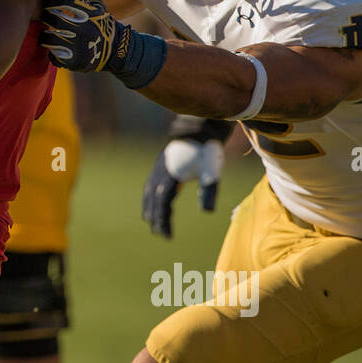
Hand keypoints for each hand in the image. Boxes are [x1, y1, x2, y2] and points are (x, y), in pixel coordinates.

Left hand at [39, 0, 127, 71]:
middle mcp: (84, 29)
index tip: (48, 0)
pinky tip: (54, 48)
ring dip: (45, 36)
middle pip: (55, 20)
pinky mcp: (76, 62)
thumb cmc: (101, 22)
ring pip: (51, 39)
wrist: (116, 49)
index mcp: (88, 12)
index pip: (64, 0)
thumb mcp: (97, 2)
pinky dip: (52, 53)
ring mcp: (79, 47)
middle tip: (45, 17)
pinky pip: (54, 57)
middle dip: (46, 17)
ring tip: (47, 34)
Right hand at [141, 117, 230, 237]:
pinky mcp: (162, 162)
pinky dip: (151, 196)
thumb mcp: (212, 170)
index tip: (167, 236)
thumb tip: (207, 211)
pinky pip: (152, 183)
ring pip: (149, 190)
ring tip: (151, 221)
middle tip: (160, 233)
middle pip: (153, 198)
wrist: (204, 126)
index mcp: (170, 173)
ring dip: (150, 207)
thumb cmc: (209, 149)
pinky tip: (155, 200)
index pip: (163, 202)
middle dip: (155, 217)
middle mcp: (160, 170)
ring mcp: (159, 165)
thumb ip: (209, 190)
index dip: (163, 220)